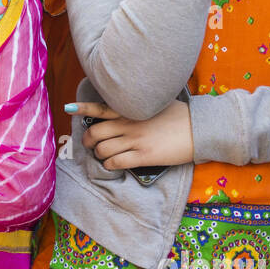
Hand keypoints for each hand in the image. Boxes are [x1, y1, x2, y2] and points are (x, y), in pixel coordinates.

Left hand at [74, 99, 193, 169]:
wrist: (200, 128)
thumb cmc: (181, 115)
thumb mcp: (158, 102)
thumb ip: (139, 105)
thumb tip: (128, 108)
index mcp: (131, 109)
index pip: (100, 108)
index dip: (82, 109)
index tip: (69, 109)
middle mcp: (129, 123)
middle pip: (96, 133)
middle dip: (89, 141)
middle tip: (91, 145)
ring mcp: (135, 140)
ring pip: (103, 150)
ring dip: (99, 156)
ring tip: (103, 157)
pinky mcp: (143, 156)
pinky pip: (116, 162)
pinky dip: (109, 165)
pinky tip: (112, 165)